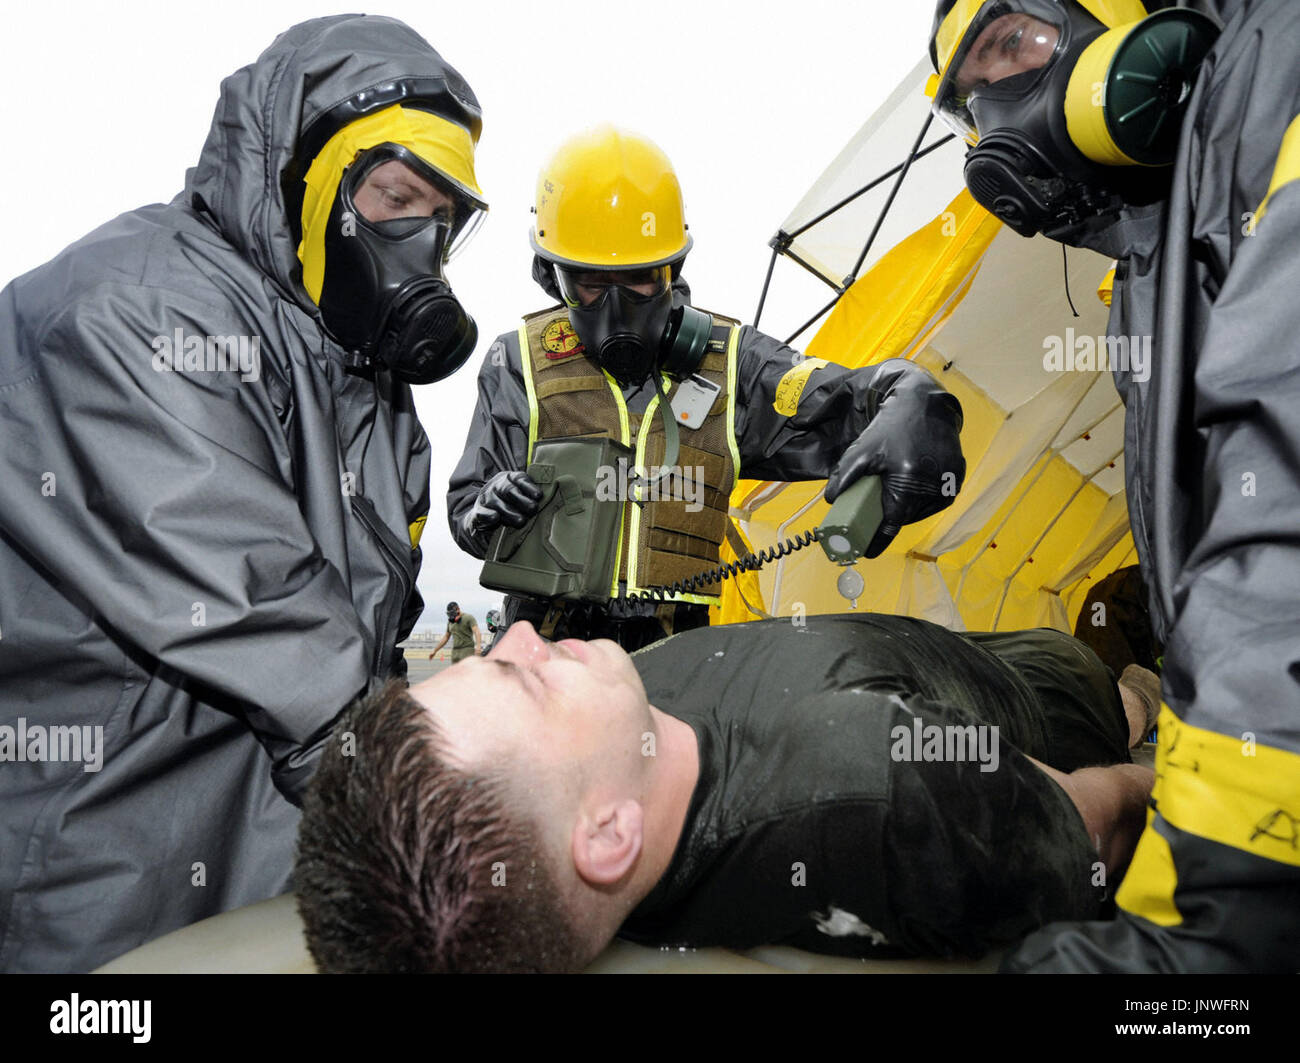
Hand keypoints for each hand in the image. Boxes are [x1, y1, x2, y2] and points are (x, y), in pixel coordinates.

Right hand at [465, 470, 543, 534]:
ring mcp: (486, 498)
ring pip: (497, 504)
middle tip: (533, 509)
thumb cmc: (510, 502)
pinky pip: (481, 512)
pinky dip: (487, 515)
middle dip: (522, 500)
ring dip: (509, 512)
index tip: (539, 496)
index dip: (529, 487)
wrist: (485, 511)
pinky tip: (495, 518)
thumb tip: (545, 500)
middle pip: (508, 490)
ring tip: (521, 521)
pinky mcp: (478, 511)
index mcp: (508, 478)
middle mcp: (496, 486)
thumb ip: (532, 495)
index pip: (519, 479)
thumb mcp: (520, 494)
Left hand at [824, 362, 964, 557]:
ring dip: (906, 508)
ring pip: (920, 511)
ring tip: (894, 490)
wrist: (923, 404)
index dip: (877, 541)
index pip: (891, 524)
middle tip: (873, 511)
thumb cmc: (891, 427)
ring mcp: (948, 484)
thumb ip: (844, 477)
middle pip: (905, 517)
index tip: (866, 552)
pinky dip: (921, 499)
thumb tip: (831, 499)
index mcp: (908, 482)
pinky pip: (935, 501)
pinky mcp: (956, 479)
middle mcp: (932, 486)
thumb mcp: (862, 451)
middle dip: (888, 516)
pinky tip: (912, 486)